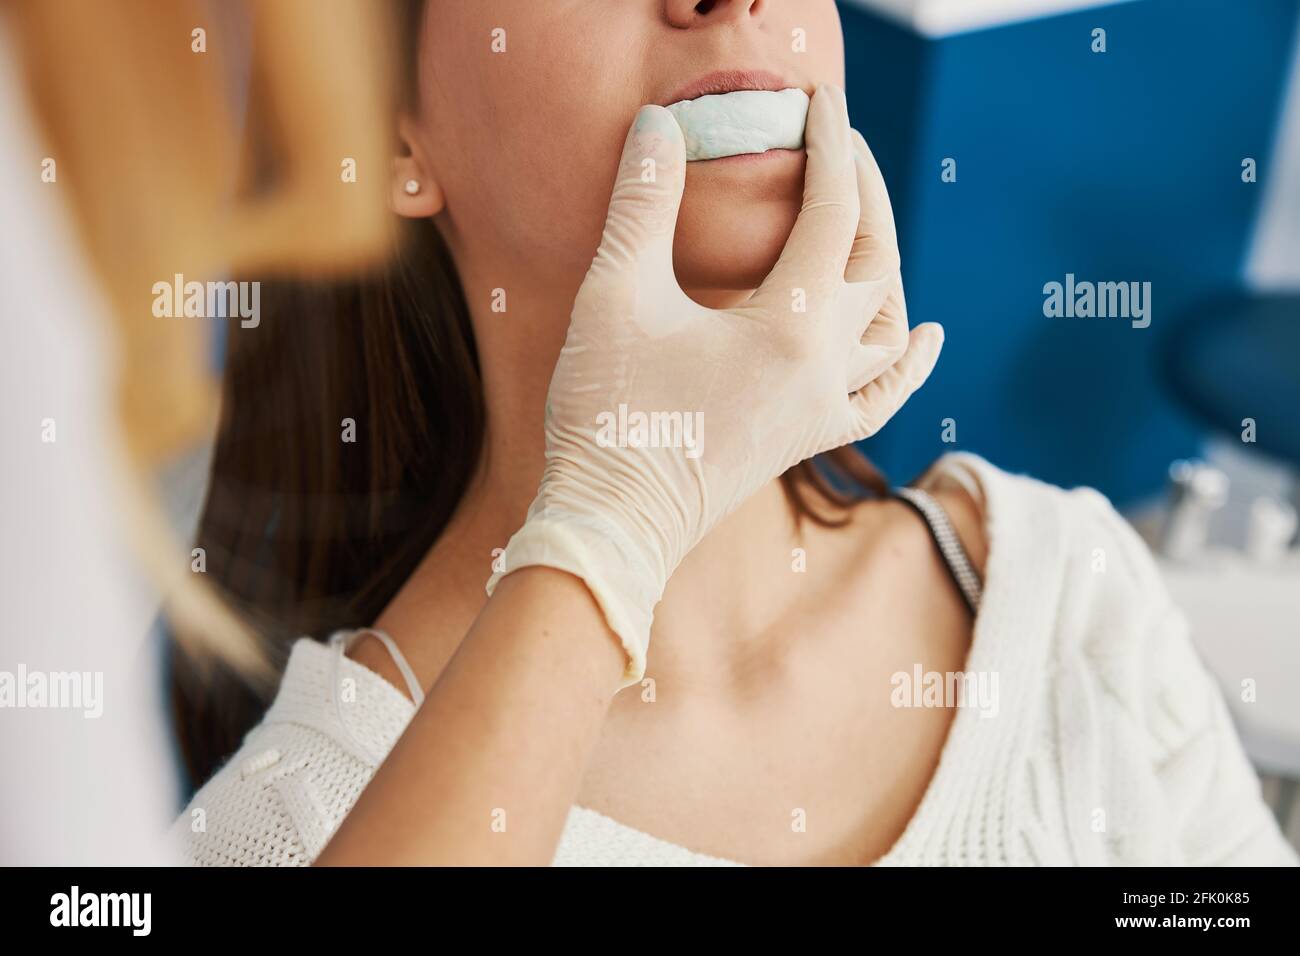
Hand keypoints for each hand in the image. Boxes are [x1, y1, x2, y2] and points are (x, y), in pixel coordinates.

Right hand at [486, 85, 942, 684]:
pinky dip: (909, 362)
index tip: (818, 101)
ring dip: (886, 262)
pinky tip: (925, 337)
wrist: (614, 523)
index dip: (828, 146)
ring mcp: (822, 407)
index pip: (831, 211)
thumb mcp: (614, 297)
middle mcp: (824, 365)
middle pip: (875, 260)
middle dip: (866, 192)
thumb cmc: (610, 414)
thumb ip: (641, 203)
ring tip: (869, 218)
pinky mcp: (807, 438)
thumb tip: (660, 124)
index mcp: (787, 324)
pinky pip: (882, 397)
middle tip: (840, 145)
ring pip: (889, 324)